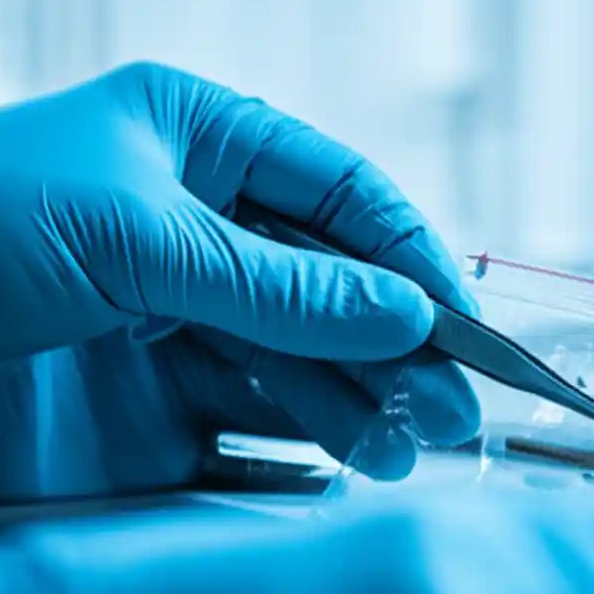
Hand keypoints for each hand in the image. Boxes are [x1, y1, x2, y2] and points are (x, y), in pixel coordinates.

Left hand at [0, 63, 479, 501]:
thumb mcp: (136, 238)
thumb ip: (279, 285)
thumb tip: (405, 311)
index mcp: (198, 139)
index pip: (338, 190)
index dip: (407, 252)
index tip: (458, 318)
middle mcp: (200, 222)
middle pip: (334, 281)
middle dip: (397, 342)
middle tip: (452, 407)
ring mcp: (180, 310)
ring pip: (304, 353)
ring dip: (364, 397)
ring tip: (408, 447)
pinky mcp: (155, 394)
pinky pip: (255, 409)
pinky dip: (307, 433)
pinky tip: (350, 454)